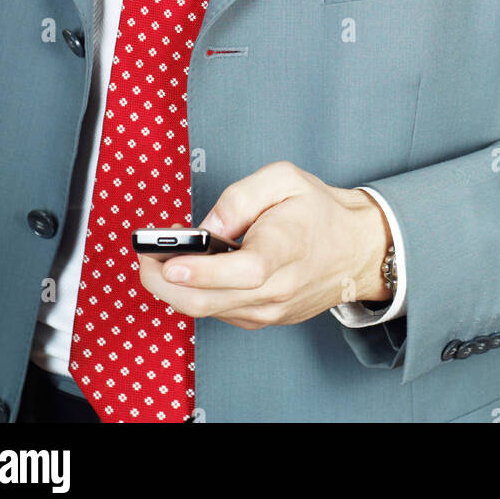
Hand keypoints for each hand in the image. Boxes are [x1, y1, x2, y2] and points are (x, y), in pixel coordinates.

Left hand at [136, 160, 392, 328]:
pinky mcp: (262, 319)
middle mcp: (276, 289)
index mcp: (284, 249)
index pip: (241, 271)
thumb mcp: (284, 179)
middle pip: (209, 301)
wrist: (355, 249)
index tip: (168, 261)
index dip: (200, 271)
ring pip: (208, 312)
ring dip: (174, 290)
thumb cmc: (318, 212)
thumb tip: (206, 228)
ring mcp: (268, 311)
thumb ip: (240, 196)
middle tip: (144, 257)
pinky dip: (195, 295)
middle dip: (163, 283)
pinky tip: (186, 273)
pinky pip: (219, 313)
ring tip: (158, 260)